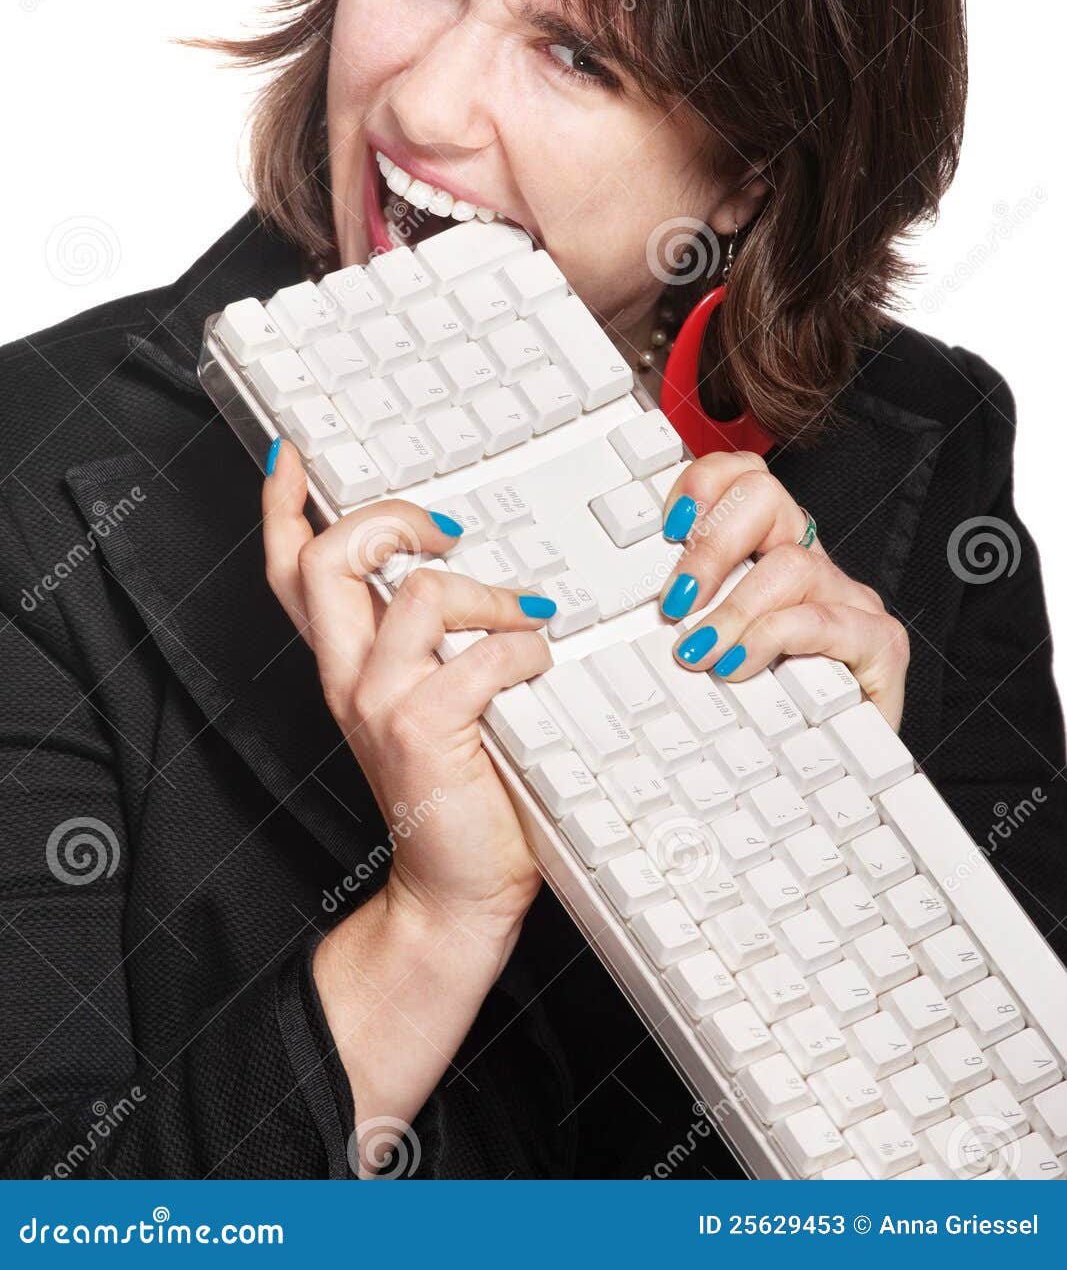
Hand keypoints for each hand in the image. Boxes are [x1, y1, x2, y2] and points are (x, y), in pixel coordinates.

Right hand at [261, 439, 553, 953]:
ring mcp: (380, 703)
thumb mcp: (430, 704)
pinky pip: (478, 656)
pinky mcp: (423, 731)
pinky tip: (538, 666)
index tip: (290, 458)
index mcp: (346, 665)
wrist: (453, 894)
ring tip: (521, 618)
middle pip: (329, 560)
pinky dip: (522, 648)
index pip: (292, 571)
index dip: (283, 508)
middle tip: (443, 529)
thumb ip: (434, 644)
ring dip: (485, 593)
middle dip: (387, 517)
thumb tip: (475, 574)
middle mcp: (349, 678)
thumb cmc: (459, 795)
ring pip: (416, 593)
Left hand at [658, 451, 909, 729]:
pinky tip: (739, 665)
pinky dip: (770, 640)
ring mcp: (850, 600)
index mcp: (774, 551)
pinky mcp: (879, 642)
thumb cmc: (772, 705)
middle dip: (711, 546)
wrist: (841, 764)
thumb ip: (688, 613)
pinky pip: (820, 620)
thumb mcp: (714, 645)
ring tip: (699, 653)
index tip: (670, 526)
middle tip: (675, 601)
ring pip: (790, 564)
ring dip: (732, 610)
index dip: (706, 485)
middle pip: (766, 499)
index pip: (745, 480)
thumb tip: (640, 604)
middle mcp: (813, 563)